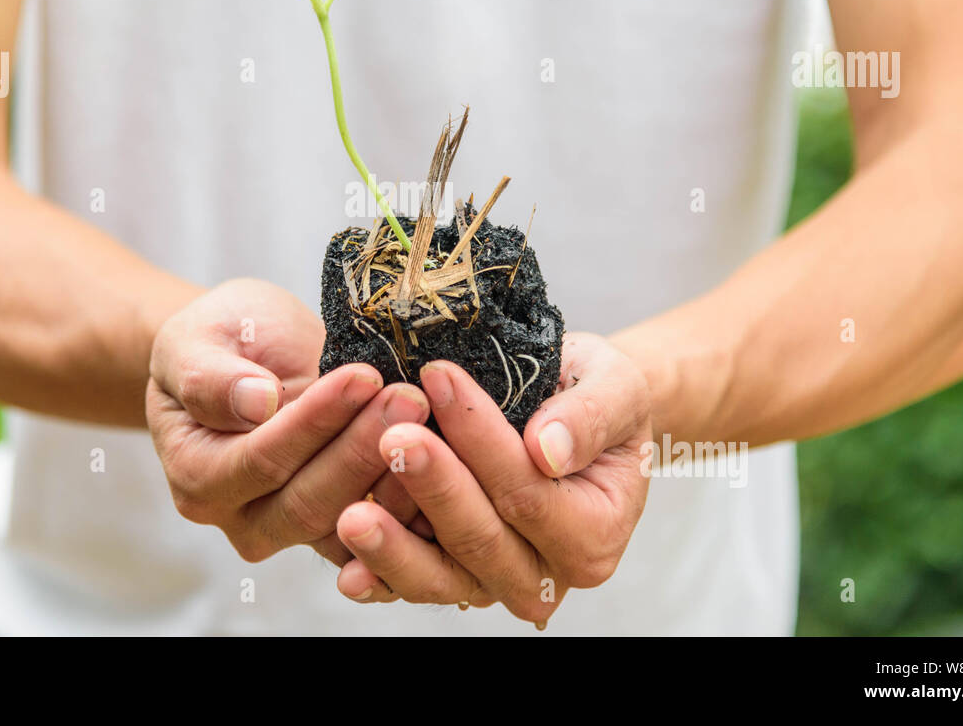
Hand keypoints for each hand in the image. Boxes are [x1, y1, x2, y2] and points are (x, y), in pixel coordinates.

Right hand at [146, 278, 426, 563]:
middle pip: (308, 501)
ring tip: (429, 417)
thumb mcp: (196, 340)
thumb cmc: (220, 339)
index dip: (315, 421)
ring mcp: (291, 531)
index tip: (362, 376)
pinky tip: (447, 461)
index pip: (260, 459)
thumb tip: (256, 401)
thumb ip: (212, 377)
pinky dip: (412, 505)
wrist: (248, 351)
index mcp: (195, 475)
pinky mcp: (341, 529)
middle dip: (363, 447)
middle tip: (411, 397)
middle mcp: (239, 518)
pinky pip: (380, 532)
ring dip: (395, 475)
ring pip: (350, 524)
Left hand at [332, 332, 650, 623]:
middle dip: (433, 486)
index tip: (438, 379)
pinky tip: (347, 565)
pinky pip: (415, 583)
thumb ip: (590, 416)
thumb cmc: (597, 395)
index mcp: (595, 533)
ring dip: (395, 546)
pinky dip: (380, 576)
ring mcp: (496, 581)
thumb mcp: (615, 387)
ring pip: (443, 576)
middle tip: (391, 438)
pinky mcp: (455, 576)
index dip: (482, 440)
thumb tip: (548, 451)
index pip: (529, 492)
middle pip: (482, 539)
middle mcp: (548, 573)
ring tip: (351, 513)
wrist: (575, 412)